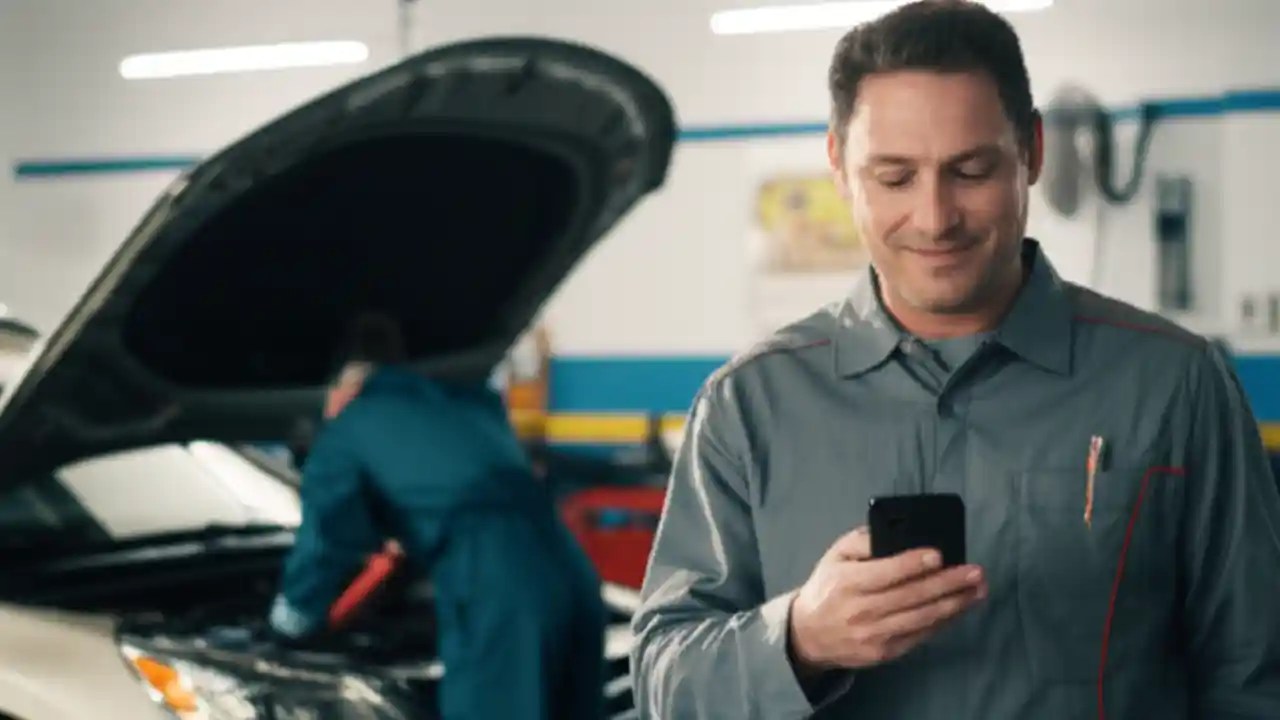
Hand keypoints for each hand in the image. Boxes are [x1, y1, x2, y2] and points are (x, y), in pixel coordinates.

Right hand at [788, 526, 986, 671]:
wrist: (808, 634)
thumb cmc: (828, 587)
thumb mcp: (834, 556)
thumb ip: (862, 542)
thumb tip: (896, 534)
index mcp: (847, 583)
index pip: (885, 573)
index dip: (914, 564)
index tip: (940, 555)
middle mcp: (861, 611)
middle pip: (911, 596)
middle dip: (947, 583)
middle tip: (975, 572)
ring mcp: (874, 636)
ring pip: (921, 618)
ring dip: (955, 604)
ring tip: (978, 589)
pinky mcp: (885, 653)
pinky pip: (920, 636)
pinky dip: (944, 621)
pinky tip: (960, 607)